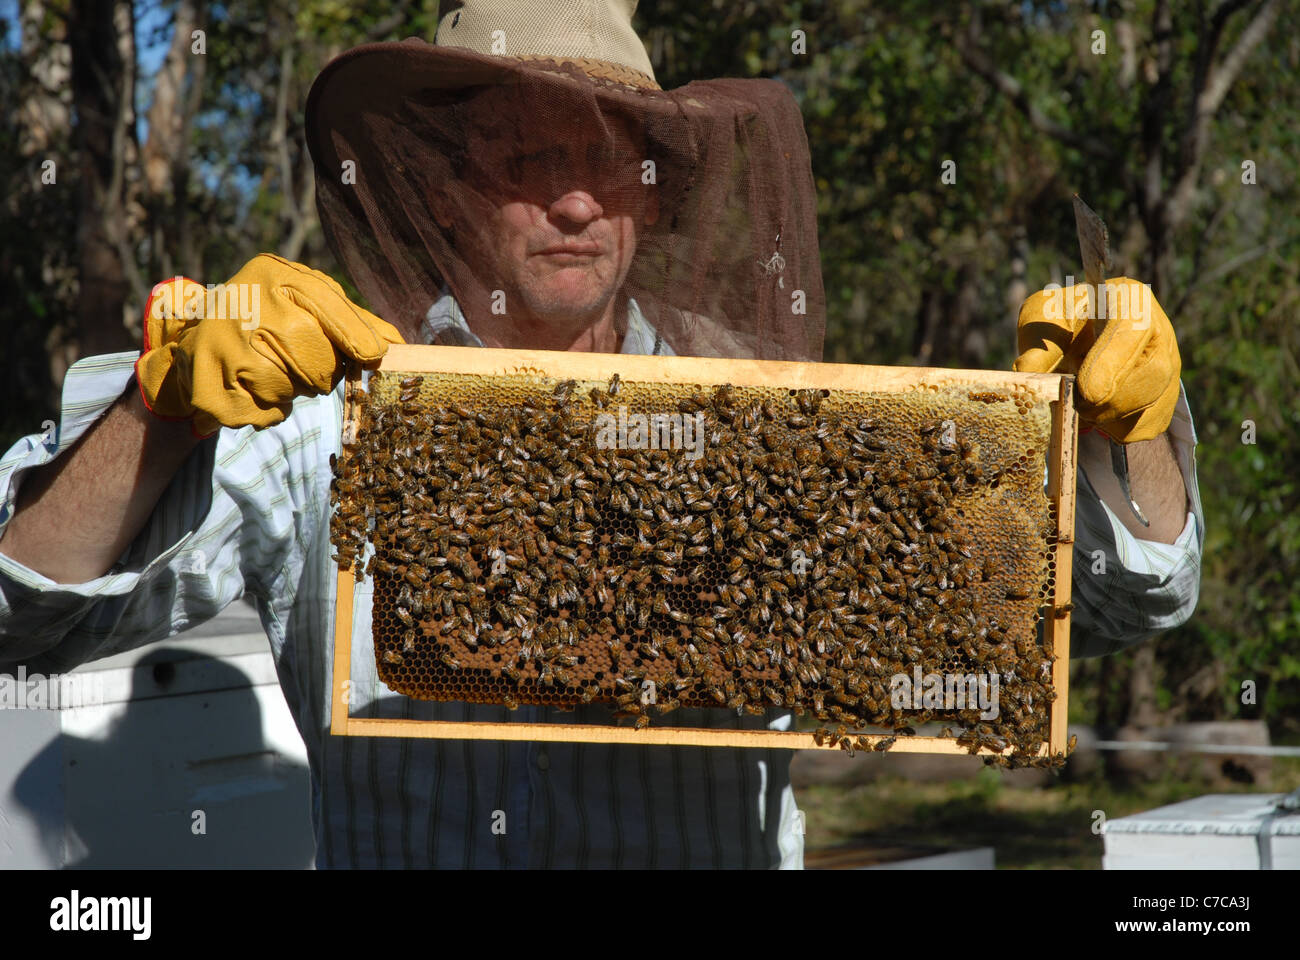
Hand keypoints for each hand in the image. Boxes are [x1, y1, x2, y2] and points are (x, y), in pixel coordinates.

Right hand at [135, 254, 403, 436]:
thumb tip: (398, 346)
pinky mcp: (206, 382)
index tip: (372, 357)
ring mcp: (221, 343)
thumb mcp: (309, 300)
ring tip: (273, 372)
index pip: (329, 307)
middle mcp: (246, 301)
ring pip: (290, 390)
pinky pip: (263, 413)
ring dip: (293, 392)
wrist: (197, 333)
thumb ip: (354, 321)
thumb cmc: (270, 314)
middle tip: (303, 363)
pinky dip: (268, 411)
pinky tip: (254, 390)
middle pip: (317, 362)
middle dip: (321, 372)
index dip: (356, 337)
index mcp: (276, 275)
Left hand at [1013, 277, 1180, 442]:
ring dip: (1106, 416)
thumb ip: (1037, 344)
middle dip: (1108, 400)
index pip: (1133, 330)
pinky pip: (1143, 426)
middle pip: (1151, 375)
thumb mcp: (1043, 320)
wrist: (1082, 338)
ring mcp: (1170, 369)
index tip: (1087, 392)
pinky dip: (1112, 428)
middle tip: (1074, 403)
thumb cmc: (1062, 322)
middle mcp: (1160, 333)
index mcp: (1130, 301)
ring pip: (1149, 405)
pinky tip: (1096, 410)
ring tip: (1080, 401)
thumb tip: (1027, 373)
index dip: (1112, 364)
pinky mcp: (1165, 401)